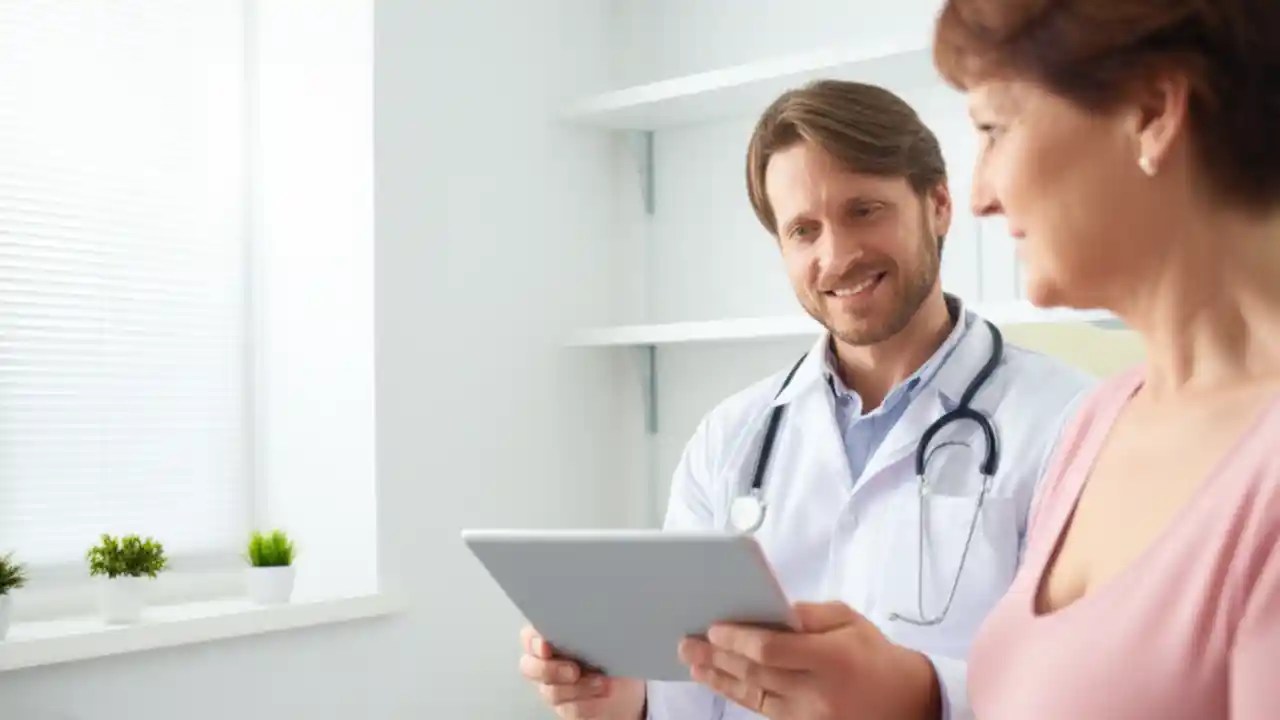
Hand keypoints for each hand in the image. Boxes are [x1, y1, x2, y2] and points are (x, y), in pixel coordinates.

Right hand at [519, 625, 646, 719]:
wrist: (626, 686)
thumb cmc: (612, 653)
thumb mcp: (604, 633)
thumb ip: (588, 627)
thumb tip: (589, 616)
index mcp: (551, 638)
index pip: (529, 637)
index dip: (533, 641)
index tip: (546, 645)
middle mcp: (547, 663)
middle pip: (529, 667)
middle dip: (550, 670)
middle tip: (574, 670)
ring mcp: (554, 687)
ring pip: (550, 691)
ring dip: (577, 688)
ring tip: (600, 681)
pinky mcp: (566, 708)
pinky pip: (569, 708)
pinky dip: (587, 702)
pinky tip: (601, 692)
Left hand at [678, 602, 940, 719]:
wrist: (906, 702)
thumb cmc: (872, 653)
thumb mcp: (849, 620)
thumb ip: (808, 614)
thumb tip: (768, 606)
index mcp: (833, 659)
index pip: (773, 651)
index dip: (739, 639)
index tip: (714, 626)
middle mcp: (820, 693)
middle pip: (756, 675)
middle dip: (718, 657)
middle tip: (687, 641)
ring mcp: (811, 717)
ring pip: (754, 696)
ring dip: (719, 678)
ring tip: (693, 662)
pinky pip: (763, 710)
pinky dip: (737, 694)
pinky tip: (718, 680)